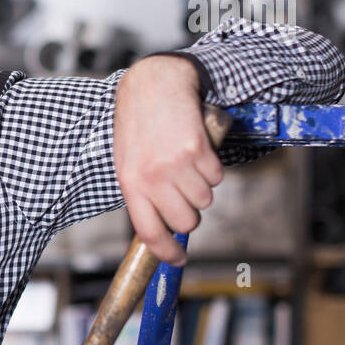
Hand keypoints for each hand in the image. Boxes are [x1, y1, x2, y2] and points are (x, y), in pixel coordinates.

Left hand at [112, 56, 223, 266]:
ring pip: (205, 200)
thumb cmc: (139, 125)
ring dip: (201, 186)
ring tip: (185, 163)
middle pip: (186, 221)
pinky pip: (216, 176)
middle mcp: (153, 178)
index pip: (149, 232)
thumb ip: (143, 194)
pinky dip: (211, 167)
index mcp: (130, 183)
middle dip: (190, 213)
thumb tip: (162, 227)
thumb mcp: (128, 162)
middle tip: (183, 193)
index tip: (177, 259)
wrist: (154, 85)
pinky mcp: (198, 149)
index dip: (166, 252)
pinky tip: (195, 149)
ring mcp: (176, 164)